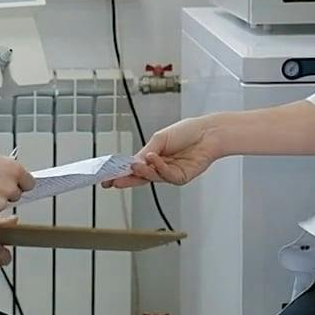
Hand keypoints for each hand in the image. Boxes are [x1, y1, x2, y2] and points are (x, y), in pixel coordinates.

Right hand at [106, 117, 224, 188]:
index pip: (133, 167)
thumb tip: (132, 162)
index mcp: (152, 157)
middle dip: (125, 180)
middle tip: (112, 182)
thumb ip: (146, 152)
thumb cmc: (186, 132)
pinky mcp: (181, 177)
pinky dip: (159, 167)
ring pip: (152, 178)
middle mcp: (160, 167)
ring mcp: (170, 174)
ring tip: (135, 165)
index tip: (106, 177)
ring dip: (142, 172)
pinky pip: (167, 176)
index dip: (120, 173)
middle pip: (140, 177)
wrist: (208, 133)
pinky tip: (154, 158)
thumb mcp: (159, 139)